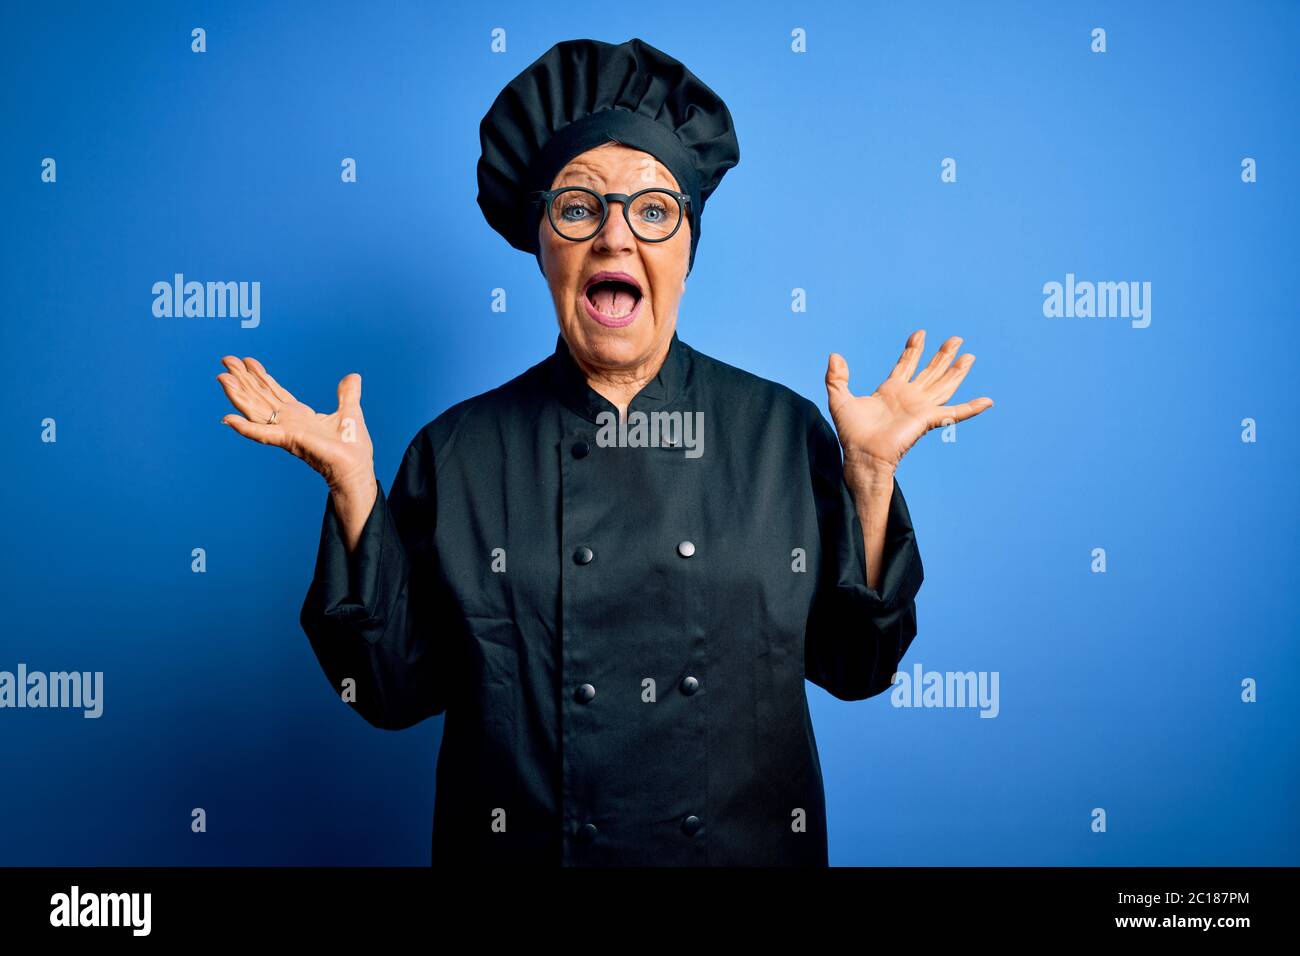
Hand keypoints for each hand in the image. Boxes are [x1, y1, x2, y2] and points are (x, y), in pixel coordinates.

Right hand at [217, 356, 375, 495]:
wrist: (357, 468)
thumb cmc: (352, 447)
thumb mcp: (350, 411)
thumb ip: (348, 393)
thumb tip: (353, 376)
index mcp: (299, 416)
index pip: (274, 392)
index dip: (260, 376)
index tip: (246, 360)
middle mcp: (288, 422)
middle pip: (259, 396)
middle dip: (243, 378)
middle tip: (226, 359)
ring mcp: (285, 432)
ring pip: (254, 409)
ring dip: (237, 394)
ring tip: (222, 378)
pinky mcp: (288, 440)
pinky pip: (261, 433)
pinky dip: (244, 427)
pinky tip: (227, 418)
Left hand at [825, 330, 993, 471]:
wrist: (863, 455)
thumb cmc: (852, 434)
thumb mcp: (839, 399)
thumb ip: (836, 377)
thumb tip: (834, 356)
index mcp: (891, 391)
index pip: (906, 364)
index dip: (913, 349)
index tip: (920, 333)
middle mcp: (909, 398)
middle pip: (931, 371)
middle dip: (942, 355)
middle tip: (956, 339)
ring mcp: (921, 408)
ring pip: (944, 384)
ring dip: (957, 371)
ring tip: (969, 356)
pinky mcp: (928, 419)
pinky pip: (955, 412)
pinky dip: (971, 408)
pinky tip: (987, 401)